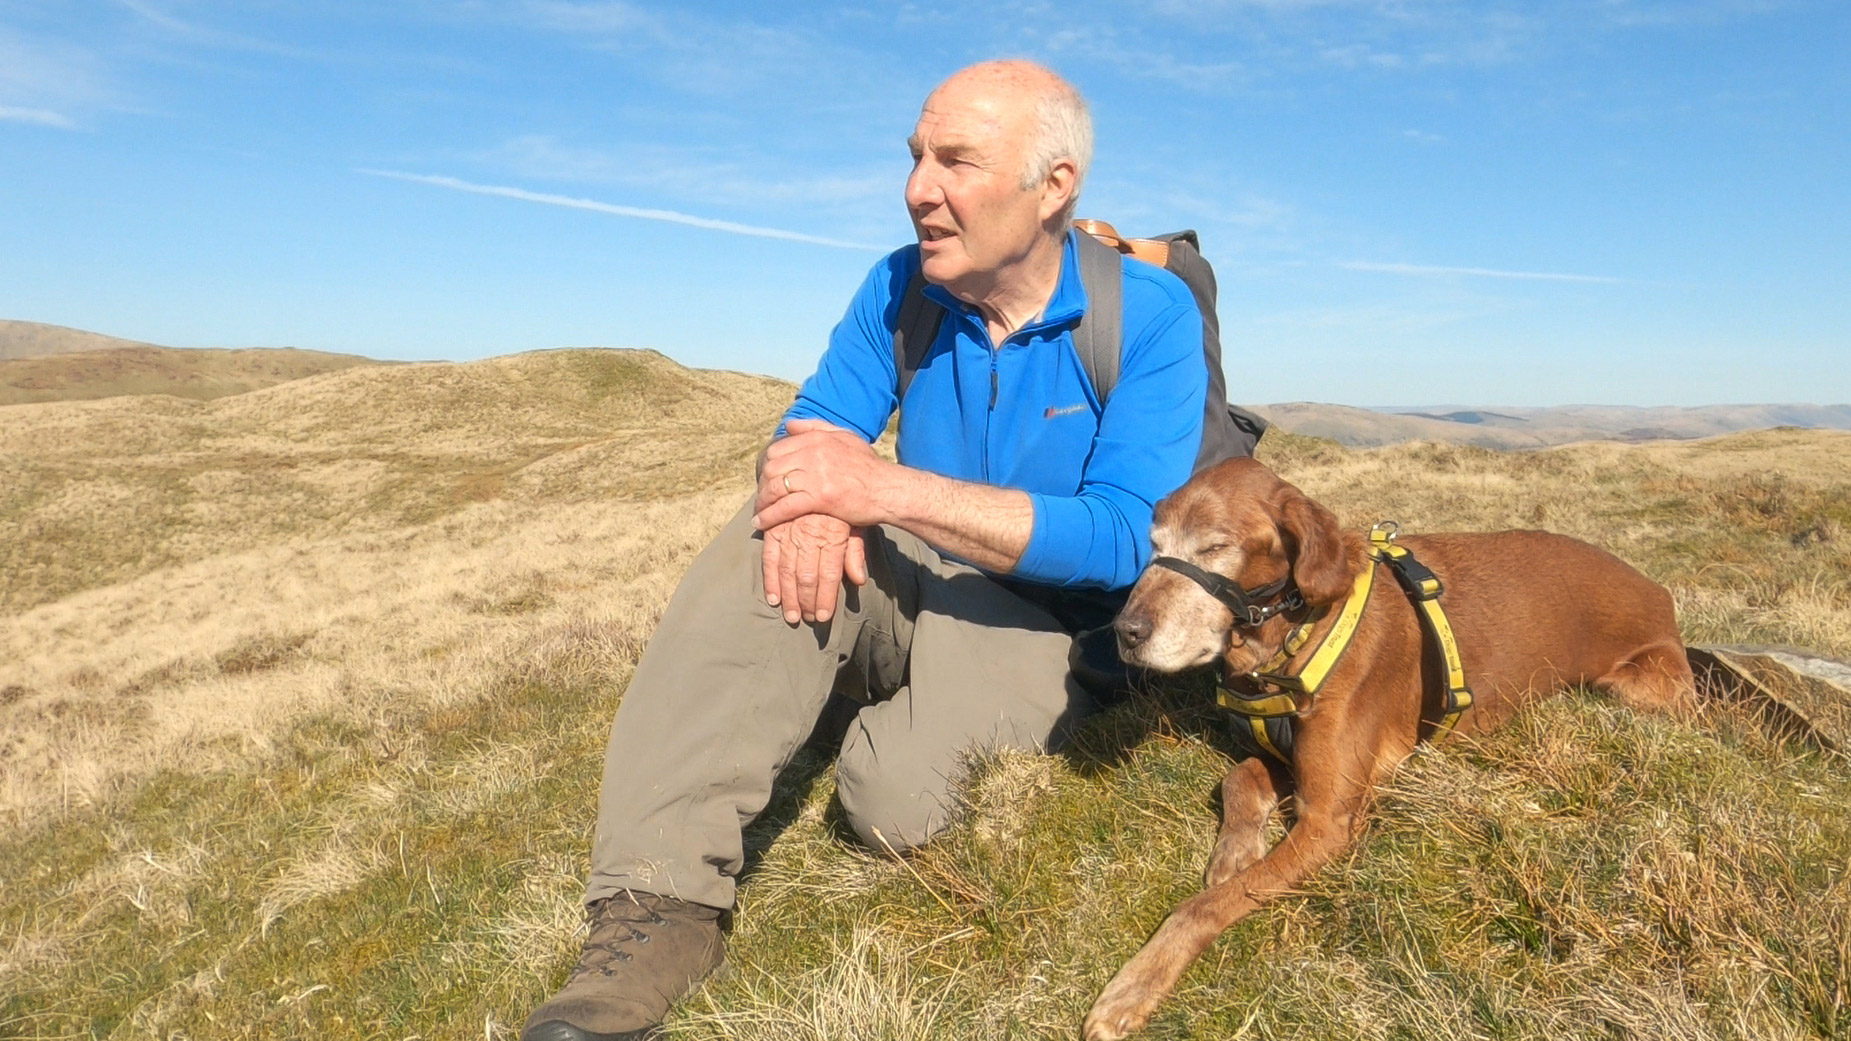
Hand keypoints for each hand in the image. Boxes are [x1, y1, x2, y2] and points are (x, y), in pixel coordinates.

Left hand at [754, 418, 898, 531]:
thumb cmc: (869, 467)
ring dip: (762, 501)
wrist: (888, 489)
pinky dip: (769, 516)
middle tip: (761, 497)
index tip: (766, 478)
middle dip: (762, 484)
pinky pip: (785, 507)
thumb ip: (816, 428)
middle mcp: (813, 454)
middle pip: (772, 467)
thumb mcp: (846, 437)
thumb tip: (789, 425)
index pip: (778, 449)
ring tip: (759, 512)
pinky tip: (760, 523)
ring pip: (775, 486)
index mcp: (818, 439)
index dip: (768, 465)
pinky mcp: (819, 498)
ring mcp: (816, 476)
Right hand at [760, 513, 869, 624]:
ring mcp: (790, 529)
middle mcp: (810, 533)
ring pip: (787, 570)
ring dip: (788, 596)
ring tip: (790, 615)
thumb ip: (855, 551)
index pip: (829, 573)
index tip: (822, 617)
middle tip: (805, 619)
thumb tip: (858, 580)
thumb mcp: (855, 522)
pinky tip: (773, 597)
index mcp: (832, 533)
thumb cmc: (841, 502)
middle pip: (807, 575)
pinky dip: (770, 578)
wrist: (819, 469)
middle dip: (806, 601)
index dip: (825, 598)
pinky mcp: (774, 526)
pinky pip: (769, 555)